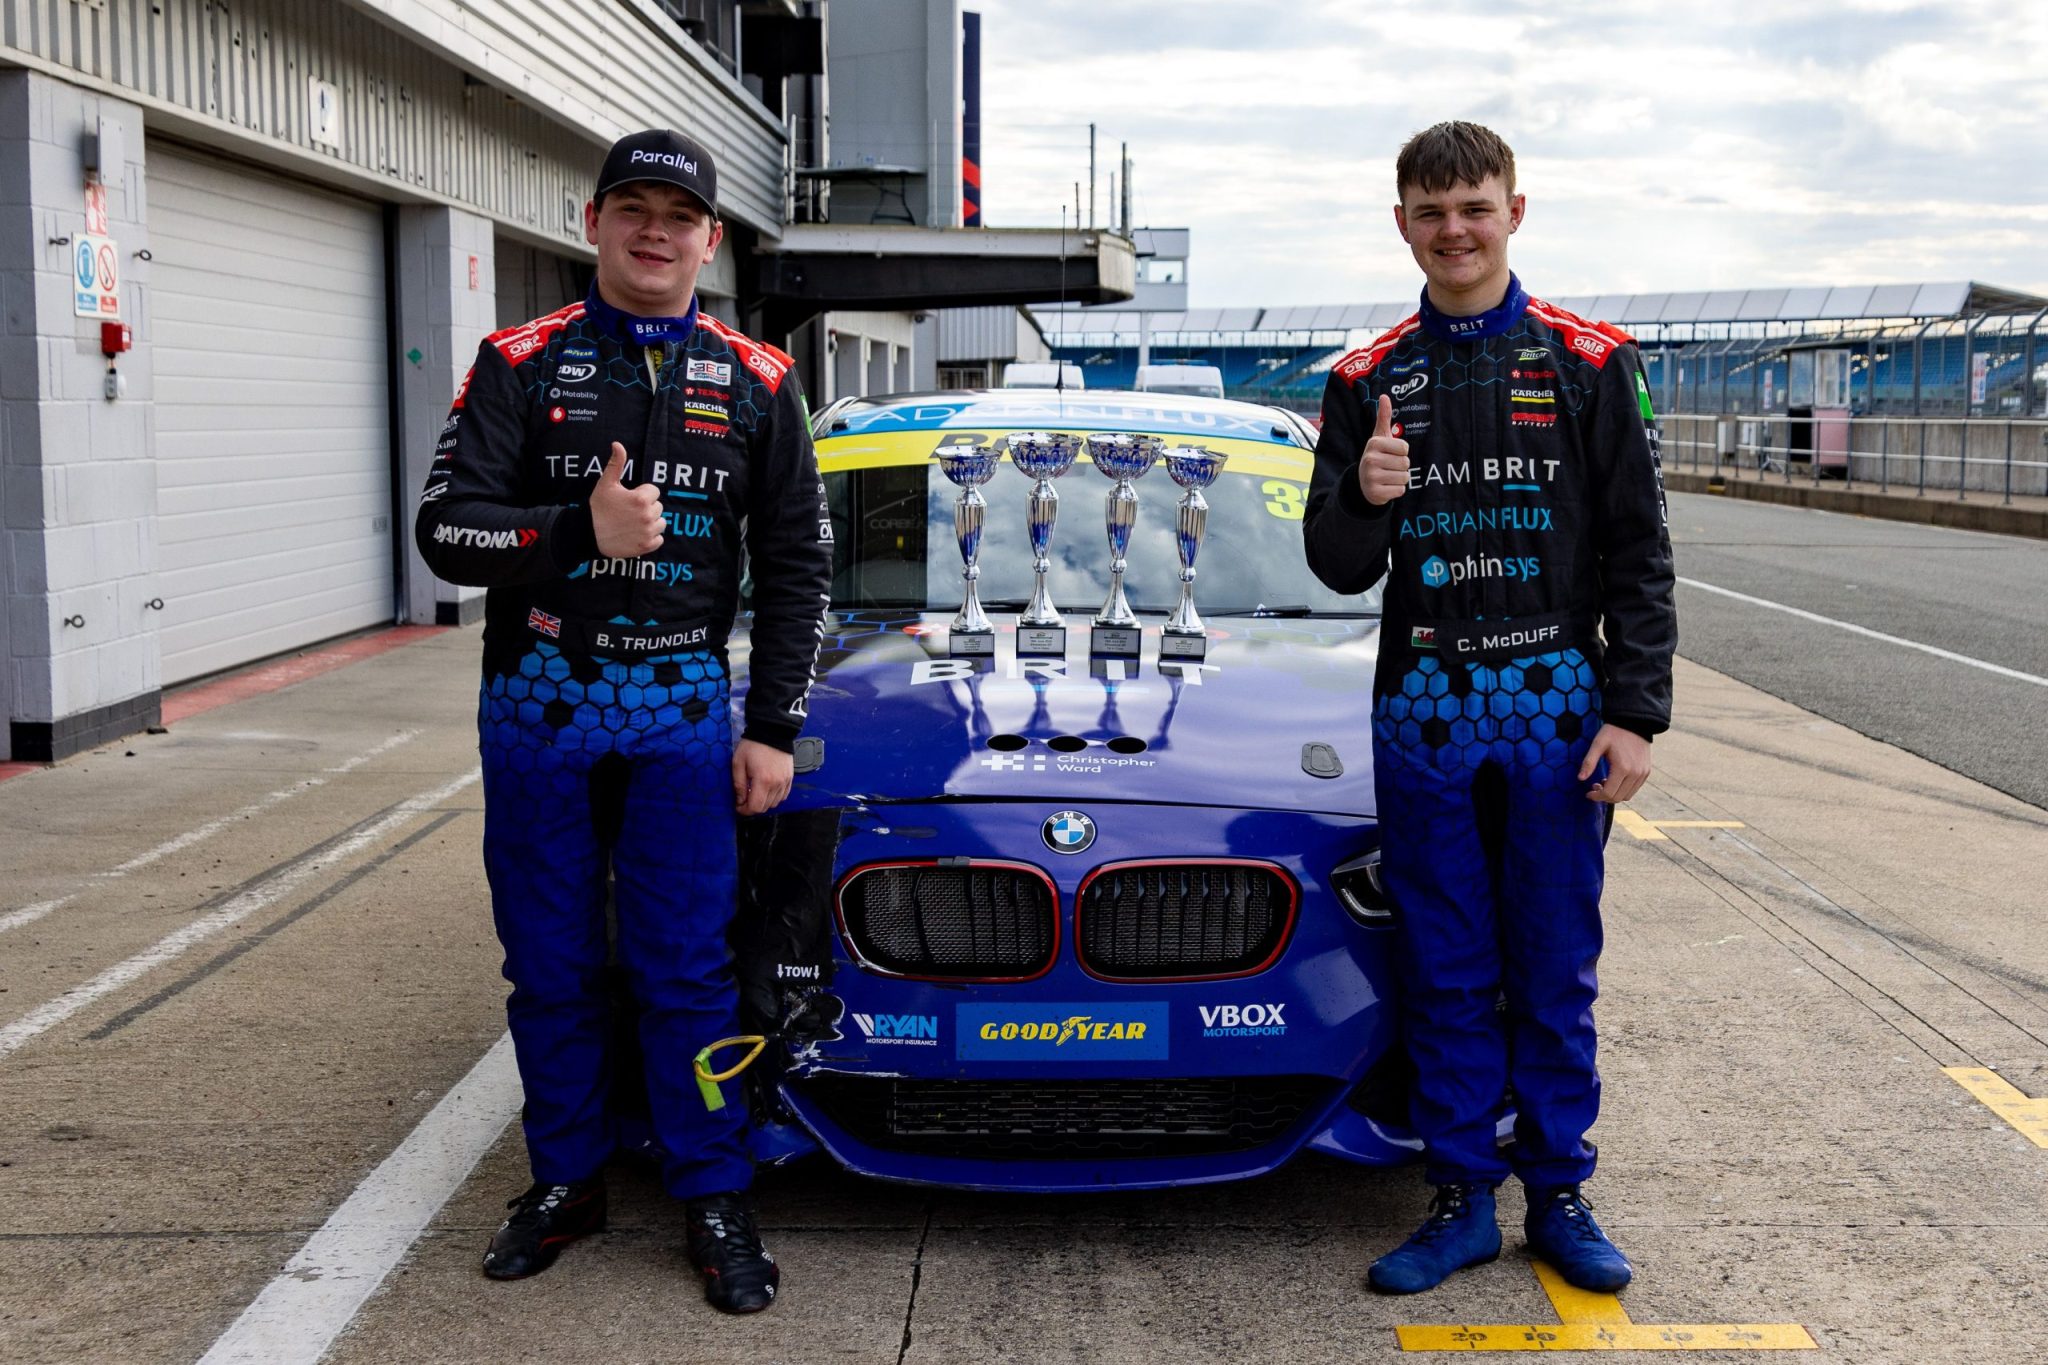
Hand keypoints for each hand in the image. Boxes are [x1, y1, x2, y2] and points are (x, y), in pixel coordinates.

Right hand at [590, 442, 662, 557]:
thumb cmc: (597, 507)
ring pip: (661, 522)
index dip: (642, 494)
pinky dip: (651, 537)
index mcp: (641, 499)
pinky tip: (637, 534)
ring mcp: (648, 532)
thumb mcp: (605, 483)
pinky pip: (659, 539)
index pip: (654, 491)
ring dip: (651, 522)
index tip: (629, 499)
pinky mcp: (647, 546)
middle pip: (658, 507)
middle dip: (646, 507)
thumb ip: (616, 463)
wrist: (588, 534)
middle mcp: (648, 515)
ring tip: (633, 522)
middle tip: (628, 512)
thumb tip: (617, 444)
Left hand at [732, 738, 793, 815]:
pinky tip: (766, 789)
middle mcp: (777, 784)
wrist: (772, 731)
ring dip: (764, 802)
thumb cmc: (753, 745)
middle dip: (752, 807)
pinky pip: (783, 796)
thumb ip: (738, 784)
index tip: (738, 805)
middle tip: (744, 799)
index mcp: (763, 781)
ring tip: (755, 792)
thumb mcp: (738, 763)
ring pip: (774, 803)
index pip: (755, 807)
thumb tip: (740, 800)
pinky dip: (774, 797)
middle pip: (765, 808)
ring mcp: (785, 781)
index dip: (745, 810)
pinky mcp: (790, 778)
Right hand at [1358, 394, 1410, 505]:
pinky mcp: (1375, 493)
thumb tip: (1384, 396)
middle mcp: (1370, 459)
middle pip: (1406, 463)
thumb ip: (1383, 417)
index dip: (1402, 452)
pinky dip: (1396, 490)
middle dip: (1401, 467)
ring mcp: (1371, 477)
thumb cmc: (1377, 456)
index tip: (1390, 454)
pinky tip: (1385, 487)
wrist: (1363, 482)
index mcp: (1374, 444)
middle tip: (1388, 467)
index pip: (1405, 448)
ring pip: (1404, 478)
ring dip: (1399, 479)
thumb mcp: (1379, 437)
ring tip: (1387, 476)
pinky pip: (1400, 491)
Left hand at [1579, 724, 1651, 803]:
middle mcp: (1635, 773)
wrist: (1634, 722)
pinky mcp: (1646, 772)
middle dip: (1604, 797)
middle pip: (1618, 797)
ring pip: (1627, 795)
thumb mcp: (1598, 744)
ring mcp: (1642, 773)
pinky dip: (1624, 789)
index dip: (1596, 796)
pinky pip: (1634, 788)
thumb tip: (1580, 778)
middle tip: (1594, 787)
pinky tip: (1615, 779)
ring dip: (1614, 794)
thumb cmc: (1613, 732)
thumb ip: (1589, 762)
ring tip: (1604, 782)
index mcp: (1622, 768)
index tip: (1588, 793)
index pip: (1608, 793)